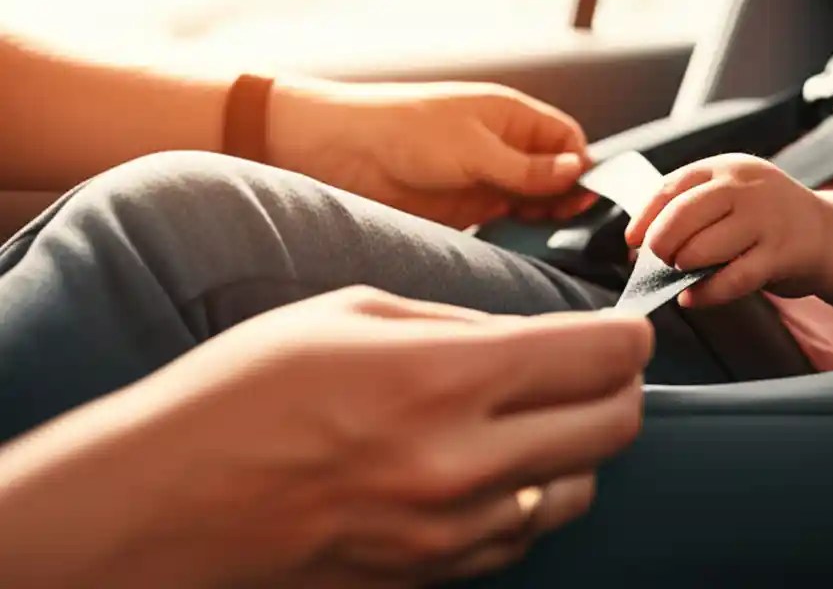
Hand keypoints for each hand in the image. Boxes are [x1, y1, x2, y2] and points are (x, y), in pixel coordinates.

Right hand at [0, 287, 650, 587]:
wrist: (160, 507)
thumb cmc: (238, 395)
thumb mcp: (347, 314)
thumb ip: (456, 323)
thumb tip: (528, 339)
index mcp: (441, 378)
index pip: (596, 356)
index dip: (629, 336)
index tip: (629, 329)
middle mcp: (460, 463)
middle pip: (613, 426)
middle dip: (620, 388)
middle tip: (598, 369)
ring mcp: (450, 533)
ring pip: (578, 490)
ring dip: (576, 450)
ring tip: (534, 421)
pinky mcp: (432, 577)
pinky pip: (521, 538)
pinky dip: (527, 500)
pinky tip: (488, 472)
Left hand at [267, 80, 596, 227]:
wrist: (337, 150)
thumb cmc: (405, 131)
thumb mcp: (474, 149)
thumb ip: (527, 168)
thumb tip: (578, 171)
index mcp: (510, 115)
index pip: (566, 139)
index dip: (582, 165)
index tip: (589, 196)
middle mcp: (503, 144)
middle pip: (555, 171)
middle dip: (569, 195)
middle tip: (576, 222)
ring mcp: (485, 175)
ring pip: (533, 198)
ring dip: (546, 215)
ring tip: (554, 234)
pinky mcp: (466, 206)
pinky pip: (506, 219)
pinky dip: (520, 230)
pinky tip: (528, 242)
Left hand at [625, 153, 831, 306]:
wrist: (829, 234)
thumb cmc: (767, 220)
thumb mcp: (733, 195)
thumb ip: (693, 208)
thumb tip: (640, 243)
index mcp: (727, 167)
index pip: (672, 186)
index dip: (645, 216)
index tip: (632, 241)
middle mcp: (745, 187)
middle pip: (681, 215)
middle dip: (660, 244)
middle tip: (661, 261)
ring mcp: (765, 220)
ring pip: (702, 248)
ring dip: (682, 266)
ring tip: (683, 274)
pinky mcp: (781, 255)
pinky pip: (730, 279)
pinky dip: (704, 293)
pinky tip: (692, 298)